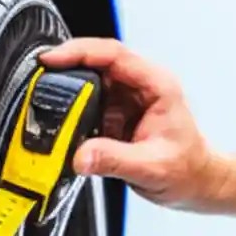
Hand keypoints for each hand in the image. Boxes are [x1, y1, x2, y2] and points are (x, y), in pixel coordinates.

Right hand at [41, 38, 229, 209]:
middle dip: (67, 66)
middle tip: (39, 76)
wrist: (196, 183)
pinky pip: (89, 103)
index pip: (113, 55)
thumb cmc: (187, 170)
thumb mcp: (151, 167)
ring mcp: (128, 99)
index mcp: (156, 85)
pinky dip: (73, 110)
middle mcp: (141, 86)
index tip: (52, 59)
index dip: (80, 52)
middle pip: (97, 62)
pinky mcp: (117, 113)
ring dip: (69, 90)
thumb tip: (81, 156)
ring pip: (91, 81)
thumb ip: (114, 161)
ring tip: (45, 99)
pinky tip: (62, 120)